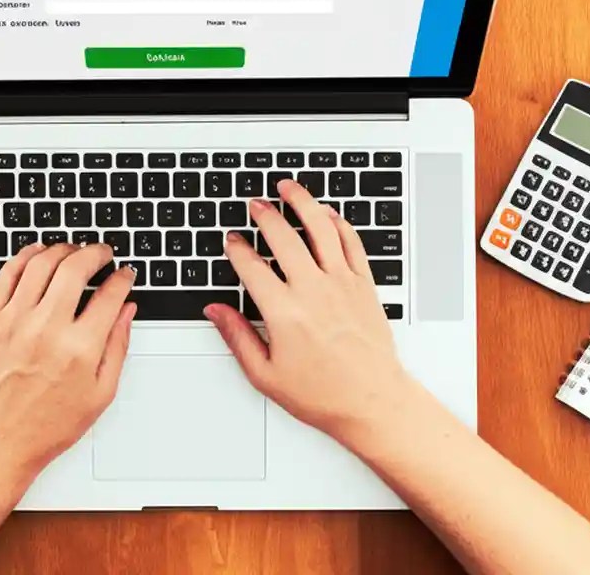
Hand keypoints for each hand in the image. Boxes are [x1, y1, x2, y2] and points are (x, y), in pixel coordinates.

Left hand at [0, 243, 137, 475]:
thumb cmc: (46, 425)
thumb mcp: (100, 394)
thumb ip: (118, 346)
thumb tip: (127, 310)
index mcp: (79, 349)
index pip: (109, 294)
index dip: (122, 278)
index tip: (124, 274)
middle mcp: (45, 330)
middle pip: (76, 266)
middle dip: (96, 253)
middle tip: (101, 253)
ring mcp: (13, 322)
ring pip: (41, 262)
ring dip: (62, 249)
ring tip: (72, 252)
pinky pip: (7, 274)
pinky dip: (24, 256)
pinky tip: (37, 254)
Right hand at [203, 180, 413, 449]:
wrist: (372, 401)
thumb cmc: (323, 395)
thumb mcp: (265, 374)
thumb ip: (237, 336)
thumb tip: (216, 311)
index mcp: (284, 312)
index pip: (252, 266)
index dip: (237, 248)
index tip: (231, 240)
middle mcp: (313, 291)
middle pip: (283, 237)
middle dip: (264, 215)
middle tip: (254, 204)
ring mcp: (341, 284)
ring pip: (320, 228)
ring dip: (301, 202)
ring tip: (288, 188)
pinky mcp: (363, 285)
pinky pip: (350, 242)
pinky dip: (337, 222)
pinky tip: (327, 213)